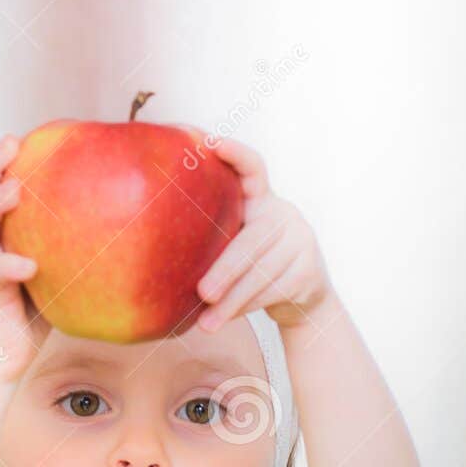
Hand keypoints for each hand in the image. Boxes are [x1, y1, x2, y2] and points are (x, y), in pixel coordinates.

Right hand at [0, 134, 49, 382]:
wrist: (0, 360)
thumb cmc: (33, 318)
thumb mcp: (56, 275)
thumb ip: (72, 249)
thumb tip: (121, 226)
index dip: (3, 160)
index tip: (26, 136)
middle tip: (13, 143)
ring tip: (15, 189)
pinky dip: (9, 265)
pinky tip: (28, 264)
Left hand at [195, 137, 334, 332]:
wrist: (304, 300)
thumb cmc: (252, 268)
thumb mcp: (237, 244)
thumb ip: (214, 237)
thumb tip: (156, 254)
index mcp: (261, 201)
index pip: (253, 168)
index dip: (235, 153)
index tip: (212, 142)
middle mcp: (284, 215)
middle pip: (252, 241)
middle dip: (225, 270)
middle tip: (201, 293)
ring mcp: (301, 241)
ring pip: (260, 274)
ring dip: (231, 302)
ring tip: (206, 325)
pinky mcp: (309, 271)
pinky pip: (272, 292)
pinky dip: (245, 308)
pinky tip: (224, 320)